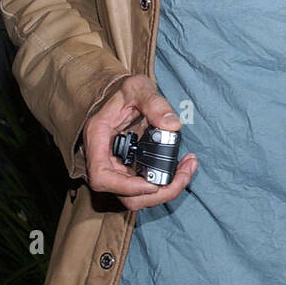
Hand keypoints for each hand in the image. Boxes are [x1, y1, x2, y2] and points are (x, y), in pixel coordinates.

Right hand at [82, 73, 197, 209]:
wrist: (122, 95)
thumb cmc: (125, 91)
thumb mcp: (138, 88)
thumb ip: (154, 103)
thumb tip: (172, 125)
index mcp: (97, 139)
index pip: (101, 177)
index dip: (125, 187)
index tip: (152, 184)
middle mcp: (104, 159)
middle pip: (124, 195)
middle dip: (158, 193)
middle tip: (184, 173)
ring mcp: (117, 167)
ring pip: (138, 196)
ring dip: (167, 190)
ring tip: (188, 167)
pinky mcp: (131, 170)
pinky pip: (147, 187)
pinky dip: (167, 183)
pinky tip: (184, 166)